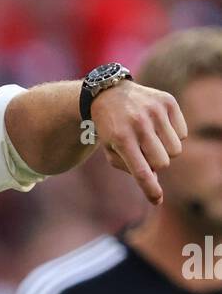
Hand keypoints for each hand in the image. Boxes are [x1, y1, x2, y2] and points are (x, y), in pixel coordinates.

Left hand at [91, 81, 187, 205]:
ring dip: (166, 150)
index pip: (141, 171)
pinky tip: (158, 127)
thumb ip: (130, 168)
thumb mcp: (111, 151)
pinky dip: (173, 135)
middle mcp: (139, 123)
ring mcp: (155, 111)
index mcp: (121, 139)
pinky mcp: (168, 102)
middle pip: (163, 162)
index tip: (157, 200)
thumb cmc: (111, 130)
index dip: (150, 189)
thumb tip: (153, 179)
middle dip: (156, 164)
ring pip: (175, 149)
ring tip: (152, 140)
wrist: (110, 94)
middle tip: (145, 153)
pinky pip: (182, 133)